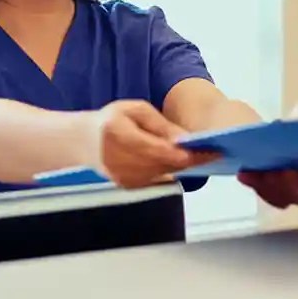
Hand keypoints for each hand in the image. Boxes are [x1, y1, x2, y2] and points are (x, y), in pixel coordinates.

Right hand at [88, 100, 216, 188]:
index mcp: (120, 136)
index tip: (213, 151)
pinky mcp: (128, 187)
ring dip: (183, 165)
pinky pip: (158, 179)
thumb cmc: (109, 121)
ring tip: (201, 154)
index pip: (162, 151)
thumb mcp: (134, 111)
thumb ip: (161, 125)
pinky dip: (171, 170)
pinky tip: (180, 161)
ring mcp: (123, 178)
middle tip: (216, 151)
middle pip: (168, 165)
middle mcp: (121, 161)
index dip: (189, 154)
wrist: (82, 143)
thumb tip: (185, 140)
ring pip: (166, 174)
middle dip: (193, 159)